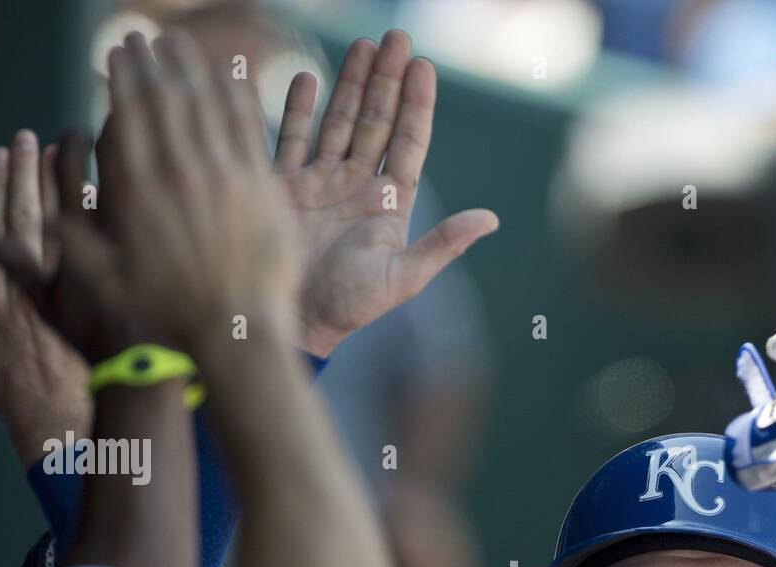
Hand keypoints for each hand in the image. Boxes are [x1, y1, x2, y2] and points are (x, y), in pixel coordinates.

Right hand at [0, 32, 302, 363]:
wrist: (238, 336)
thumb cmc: (172, 320)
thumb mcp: (108, 287)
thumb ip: (74, 248)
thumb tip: (44, 222)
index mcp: (138, 191)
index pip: (126, 114)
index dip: (123, 77)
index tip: (119, 55)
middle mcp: (179, 175)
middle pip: (165, 100)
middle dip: (153, 62)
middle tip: (145, 39)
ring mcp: (224, 179)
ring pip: (206, 104)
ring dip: (192, 68)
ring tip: (181, 46)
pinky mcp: (262, 190)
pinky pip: (249, 128)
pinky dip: (237, 97)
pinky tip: (230, 76)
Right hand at [0, 133, 89, 466]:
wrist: (63, 422)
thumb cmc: (20, 390)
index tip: (0, 154)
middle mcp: (31, 285)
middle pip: (27, 213)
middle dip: (26, 172)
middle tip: (28, 138)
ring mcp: (67, 292)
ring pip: (64, 224)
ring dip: (60, 183)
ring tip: (59, 150)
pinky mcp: (98, 301)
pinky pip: (100, 248)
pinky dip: (98, 216)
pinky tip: (101, 190)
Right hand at [271, 30, 498, 357]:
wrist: (296, 322)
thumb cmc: (350, 307)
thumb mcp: (403, 277)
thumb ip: (444, 244)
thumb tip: (492, 219)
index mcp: (388, 205)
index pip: (407, 143)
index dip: (416, 106)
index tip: (424, 66)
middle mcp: (356, 187)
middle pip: (375, 122)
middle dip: (386, 80)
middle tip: (396, 35)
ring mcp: (319, 183)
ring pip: (339, 121)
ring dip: (350, 84)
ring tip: (363, 44)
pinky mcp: (283, 187)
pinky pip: (291, 137)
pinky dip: (298, 107)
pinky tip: (307, 77)